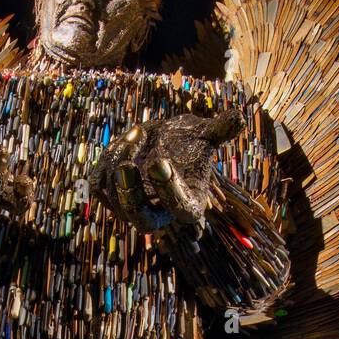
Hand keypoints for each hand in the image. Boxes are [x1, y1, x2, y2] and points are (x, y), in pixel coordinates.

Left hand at [92, 108, 242, 235]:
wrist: (165, 143)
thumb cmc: (189, 143)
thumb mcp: (206, 134)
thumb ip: (220, 129)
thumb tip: (239, 118)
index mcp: (188, 206)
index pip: (179, 209)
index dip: (168, 189)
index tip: (159, 161)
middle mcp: (159, 213)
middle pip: (141, 220)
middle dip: (130, 195)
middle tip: (125, 167)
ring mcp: (132, 208)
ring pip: (115, 196)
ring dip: (121, 161)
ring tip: (140, 131)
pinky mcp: (111, 194)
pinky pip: (100, 185)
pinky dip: (108, 161)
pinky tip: (127, 140)